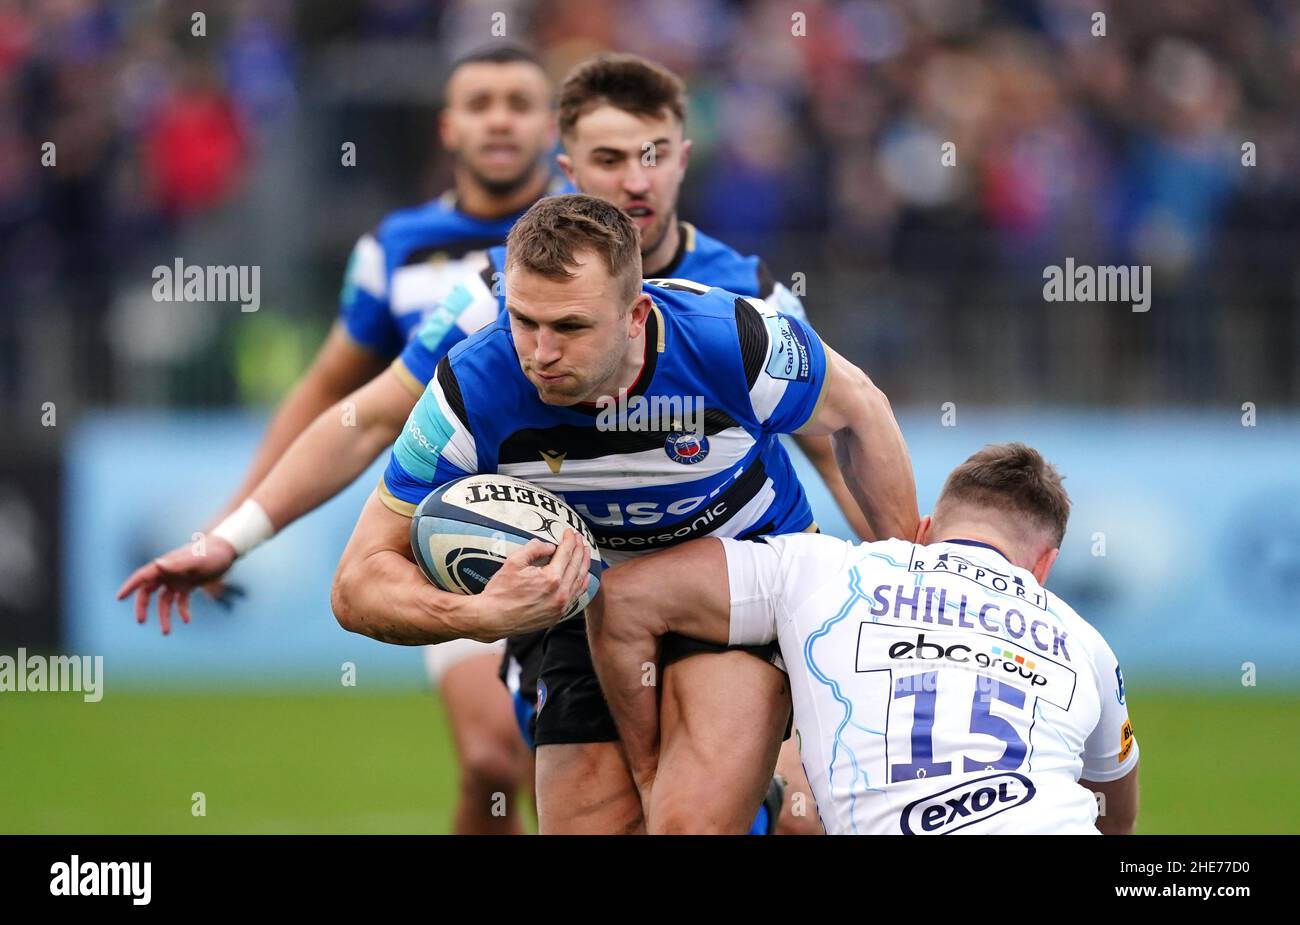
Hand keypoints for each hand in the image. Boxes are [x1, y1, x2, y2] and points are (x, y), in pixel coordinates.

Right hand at [116, 536, 237, 634]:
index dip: (130, 586)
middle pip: (148, 591)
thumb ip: (177, 564)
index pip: (142, 576)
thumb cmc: (210, 553)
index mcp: (166, 565)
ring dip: (164, 616)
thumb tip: (157, 564)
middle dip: (143, 606)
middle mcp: (168, 573)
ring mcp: (178, 580)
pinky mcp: (188, 586)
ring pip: (164, 601)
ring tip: (166, 633)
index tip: (119, 598)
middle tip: (141, 621)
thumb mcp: (196, 560)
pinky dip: (182, 611)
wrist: (227, 550)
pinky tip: (187, 620)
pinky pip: (180, 601)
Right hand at [472, 530, 590, 639]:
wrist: (492, 619)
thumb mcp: (513, 562)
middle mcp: (560, 594)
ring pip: (580, 582)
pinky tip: (583, 576)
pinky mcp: (557, 615)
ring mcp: (560, 607)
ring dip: (584, 565)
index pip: (566, 553)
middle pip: (576, 566)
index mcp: (551, 579)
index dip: (569, 540)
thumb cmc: (500, 591)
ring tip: (585, 553)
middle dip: (579, 549)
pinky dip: (582, 583)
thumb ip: (534, 549)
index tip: (570, 532)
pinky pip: (575, 596)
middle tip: (580, 539)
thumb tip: (550, 546)